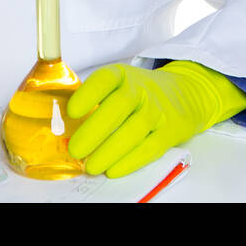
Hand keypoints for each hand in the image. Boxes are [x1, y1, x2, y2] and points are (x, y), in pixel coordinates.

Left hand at [65, 61, 245, 177]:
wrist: (185, 94)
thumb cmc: (140, 93)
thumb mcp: (120, 84)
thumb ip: (93, 99)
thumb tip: (60, 123)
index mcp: (123, 76)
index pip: (106, 79)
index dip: (89, 94)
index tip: (72, 111)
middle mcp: (142, 89)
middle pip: (120, 106)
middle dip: (95, 129)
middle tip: (75, 149)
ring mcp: (158, 110)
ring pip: (135, 129)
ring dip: (110, 150)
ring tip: (91, 166)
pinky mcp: (170, 131)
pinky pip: (151, 148)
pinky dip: (131, 161)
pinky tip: (113, 170)